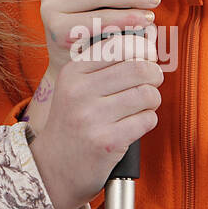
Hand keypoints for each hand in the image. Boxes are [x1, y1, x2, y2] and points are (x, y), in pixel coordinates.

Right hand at [26, 33, 162, 208]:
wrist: (54, 166)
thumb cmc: (73, 121)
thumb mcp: (76, 85)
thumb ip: (105, 63)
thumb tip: (148, 42)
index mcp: (73, 71)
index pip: (119, 45)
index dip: (142, 48)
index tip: (147, 56)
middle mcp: (80, 91)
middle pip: (139, 68)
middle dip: (154, 74)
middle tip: (152, 81)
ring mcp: (93, 117)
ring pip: (147, 94)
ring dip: (152, 100)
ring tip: (141, 105)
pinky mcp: (108, 141)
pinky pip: (147, 120)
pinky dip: (147, 120)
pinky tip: (133, 124)